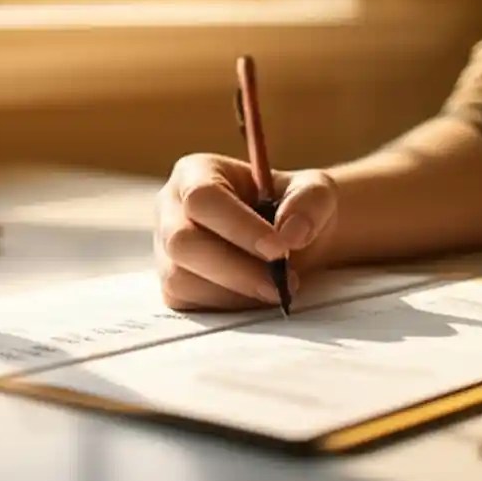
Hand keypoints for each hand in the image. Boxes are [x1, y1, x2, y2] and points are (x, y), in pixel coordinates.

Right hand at [155, 153, 337, 309]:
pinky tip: (256, 296)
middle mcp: (171, 209)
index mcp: (196, 173)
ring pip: (180, 279)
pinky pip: (188, 302)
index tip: (278, 249)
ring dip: (234, 292)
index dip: (238, 226)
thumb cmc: (294, 207)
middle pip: (182, 242)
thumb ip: (309, 204)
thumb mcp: (315, 192)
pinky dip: (226, 306)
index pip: (203, 198)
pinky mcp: (174, 285)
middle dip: (235, 269)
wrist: (290, 239)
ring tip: (277, 289)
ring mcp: (167, 250)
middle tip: (281, 284)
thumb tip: (291, 234)